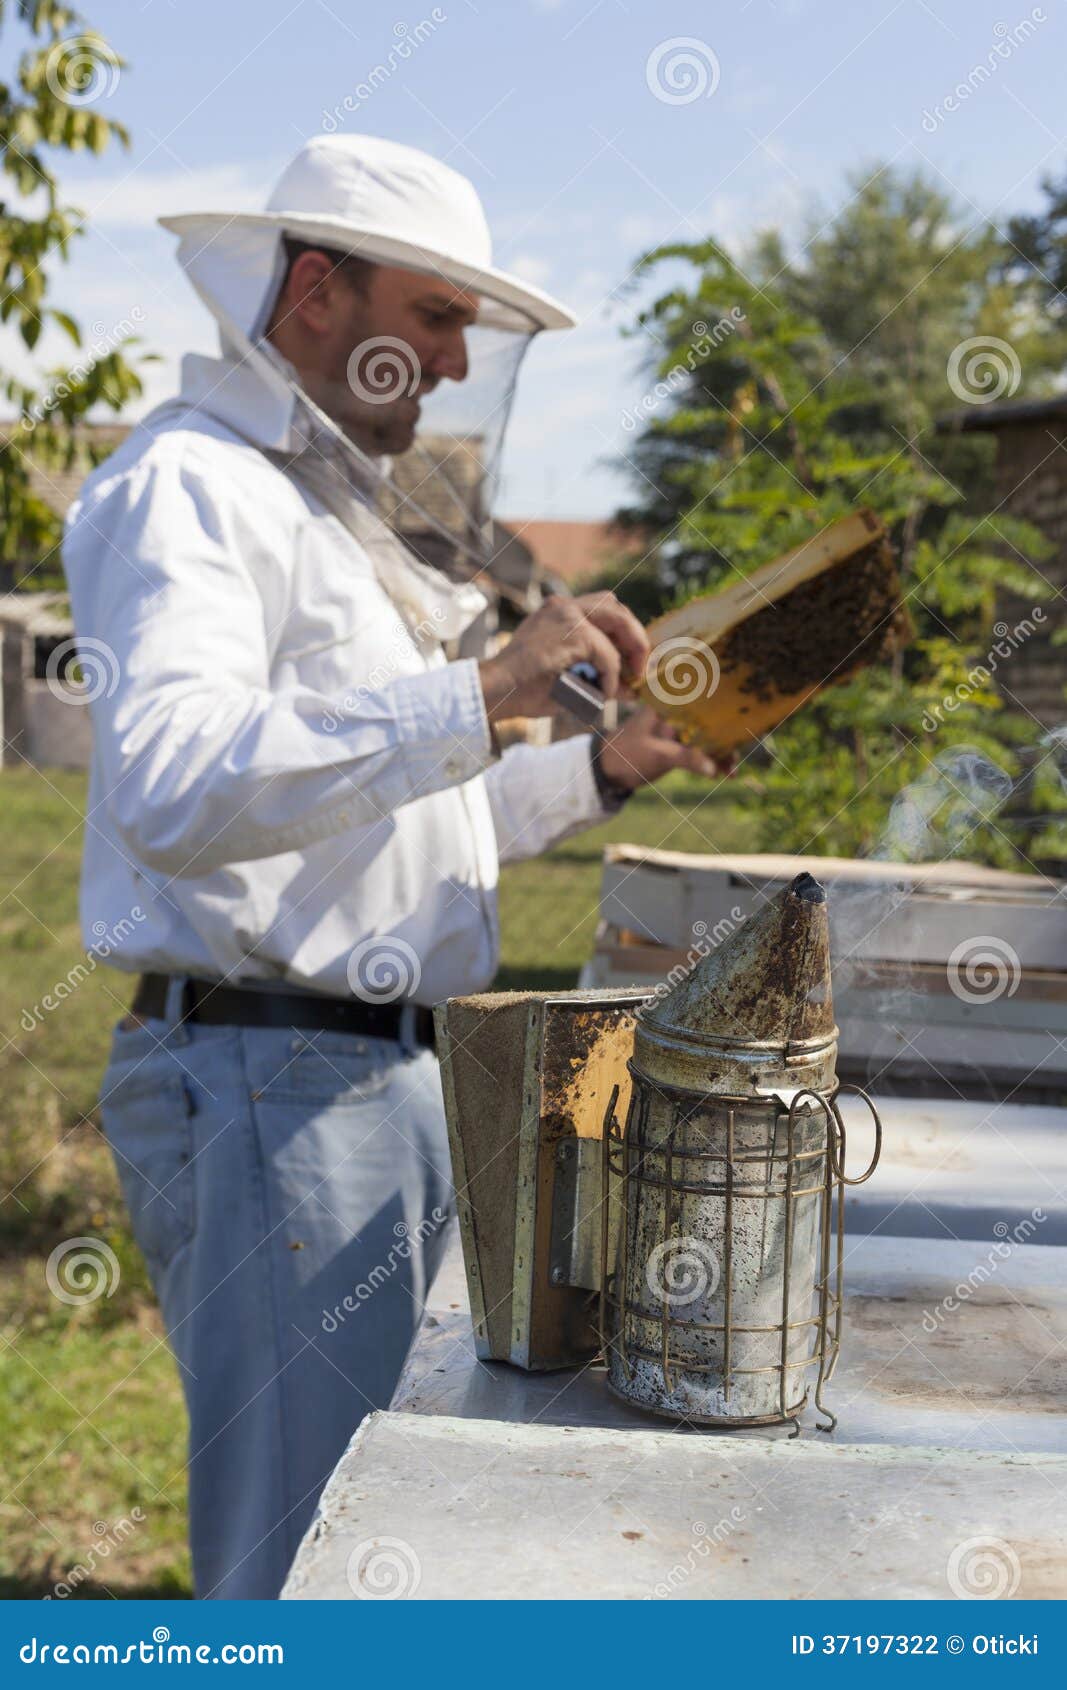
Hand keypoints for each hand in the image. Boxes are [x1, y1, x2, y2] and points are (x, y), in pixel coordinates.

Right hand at [478, 591, 648, 722]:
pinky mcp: (573, 634)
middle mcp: (563, 606)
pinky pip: (607, 655)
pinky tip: (603, 693)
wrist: (496, 690)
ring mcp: (568, 615)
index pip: (603, 608)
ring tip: (630, 680)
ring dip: (630, 652)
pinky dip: (611, 676)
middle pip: (616, 607)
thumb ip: (599, 675)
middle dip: (635, 637)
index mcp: (558, 611)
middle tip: (640, 668)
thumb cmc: (525, 689)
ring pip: (618, 623)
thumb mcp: (568, 676)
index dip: (624, 632)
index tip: (632, 659)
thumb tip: (633, 689)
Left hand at [597, 708, 735, 791]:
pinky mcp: (677, 747)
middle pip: (709, 722)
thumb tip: (715, 769)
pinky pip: (700, 753)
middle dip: (725, 739)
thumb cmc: (627, 754)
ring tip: (733, 771)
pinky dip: (712, 762)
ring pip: (707, 740)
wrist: (607, 772)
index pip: (701, 700)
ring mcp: (677, 732)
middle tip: (738, 755)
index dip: (724, 708)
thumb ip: (687, 759)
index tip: (744, 719)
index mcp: (668, 705)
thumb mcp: (658, 755)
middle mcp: (675, 715)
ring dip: (720, 755)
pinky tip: (725, 774)